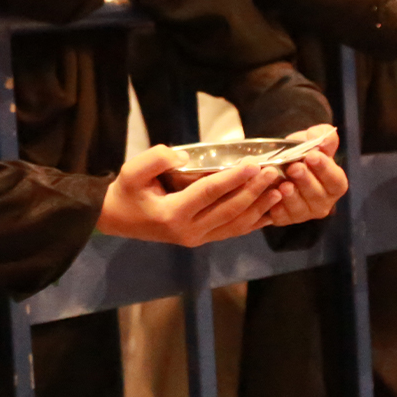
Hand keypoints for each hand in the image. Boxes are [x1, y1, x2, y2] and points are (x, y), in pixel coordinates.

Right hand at [98, 144, 285, 246]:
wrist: (116, 218)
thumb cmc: (126, 191)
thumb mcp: (132, 170)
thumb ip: (156, 159)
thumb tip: (184, 156)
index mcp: (172, 214)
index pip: (208, 193)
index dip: (233, 179)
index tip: (254, 165)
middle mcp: (188, 231)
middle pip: (229, 210)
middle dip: (254, 191)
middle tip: (273, 173)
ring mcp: (197, 238)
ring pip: (235, 224)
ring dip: (259, 208)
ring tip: (279, 191)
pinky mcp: (201, 239)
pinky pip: (232, 232)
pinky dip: (253, 222)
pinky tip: (270, 212)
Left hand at [257, 127, 347, 227]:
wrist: (277, 166)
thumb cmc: (300, 154)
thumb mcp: (310, 140)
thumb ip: (321, 136)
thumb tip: (318, 137)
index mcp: (334, 183)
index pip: (335, 180)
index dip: (324, 169)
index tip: (312, 156)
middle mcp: (323, 202)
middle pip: (318, 195)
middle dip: (305, 181)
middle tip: (294, 168)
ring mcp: (304, 213)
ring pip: (300, 209)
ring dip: (291, 197)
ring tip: (283, 185)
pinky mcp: (285, 218)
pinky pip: (282, 217)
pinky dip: (276, 208)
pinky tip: (270, 198)